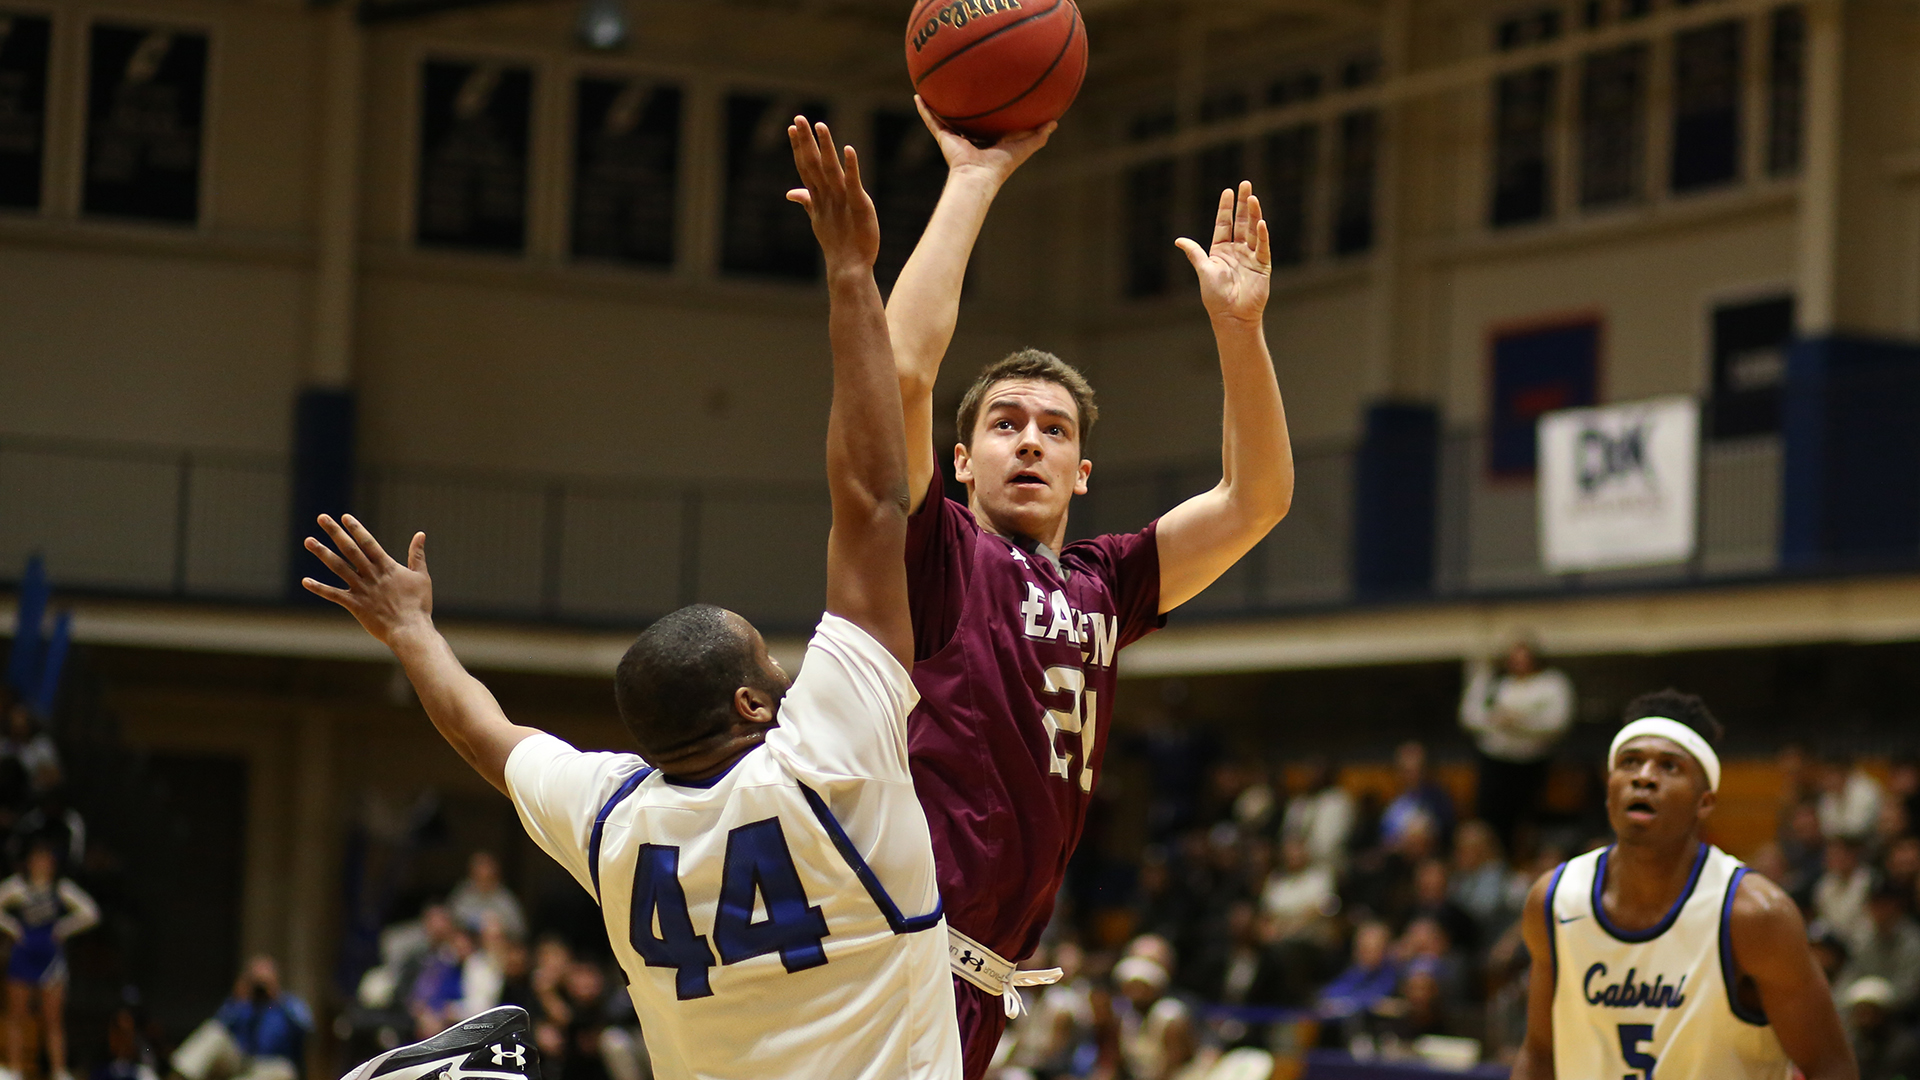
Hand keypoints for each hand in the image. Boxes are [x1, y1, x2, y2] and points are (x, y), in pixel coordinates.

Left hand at [302, 514, 433, 647]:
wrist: (410, 630)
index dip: (356, 529)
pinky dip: (319, 588)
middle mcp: (371, 575)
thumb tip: (420, 534)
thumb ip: (417, 555)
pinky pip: (334, 595)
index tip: (344, 517)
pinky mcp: (355, 605)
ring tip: (309, 541)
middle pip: (350, 549)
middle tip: (322, 518)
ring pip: (338, 567)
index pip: (368, 543)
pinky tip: (305, 581)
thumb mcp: (421, 576)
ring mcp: (361, 589)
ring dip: (322, 553)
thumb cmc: (419, 604)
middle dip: (335, 532)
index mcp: (387, 567)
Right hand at [786, 115, 878, 271]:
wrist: (849, 267)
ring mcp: (841, 200)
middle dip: (805, 142)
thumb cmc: (837, 243)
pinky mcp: (859, 206)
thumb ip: (807, 202)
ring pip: (831, 169)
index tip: (792, 128)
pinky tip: (848, 150)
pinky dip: (851, 167)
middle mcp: (826, 196)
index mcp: (818, 197)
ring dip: (825, 148)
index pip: (806, 167)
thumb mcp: (818, 219)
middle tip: (798, 118)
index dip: (799, 147)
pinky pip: (853, 183)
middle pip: (813, 164)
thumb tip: (790, 193)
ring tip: (820, 126)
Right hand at [915, 96, 1054, 184]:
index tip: (991, 97)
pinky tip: (918, 95)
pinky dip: (924, 110)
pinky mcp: (943, 138)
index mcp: (987, 141)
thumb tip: (1054, 122)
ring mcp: (955, 138)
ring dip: (939, 105)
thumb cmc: (1002, 165)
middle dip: (963, 106)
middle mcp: (970, 138)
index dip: (989, 112)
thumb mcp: (1025, 147)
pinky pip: (931, 120)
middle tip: (963, 86)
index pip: (988, 123)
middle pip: (965, 119)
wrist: (979, 176)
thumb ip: (1039, 136)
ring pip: (945, 118)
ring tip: (935, 87)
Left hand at [1177, 181, 1271, 324]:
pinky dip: (1262, 235)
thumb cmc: (1215, 296)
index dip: (1226, 208)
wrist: (1232, 316)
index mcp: (1220, 250)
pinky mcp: (1262, 266)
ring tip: (1252, 198)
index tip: (1227, 191)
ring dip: (1253, 215)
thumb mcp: (1203, 271)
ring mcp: (1250, 257)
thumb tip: (1178, 240)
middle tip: (1245, 184)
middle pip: (1241, 222)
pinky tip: (1261, 222)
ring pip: (1253, 231)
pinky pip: (1263, 247)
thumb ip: (1194, 253)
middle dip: (1243, 204)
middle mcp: (1236, 251)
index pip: (1224, 224)